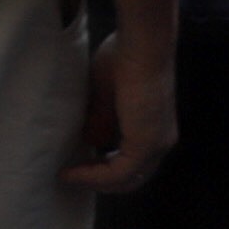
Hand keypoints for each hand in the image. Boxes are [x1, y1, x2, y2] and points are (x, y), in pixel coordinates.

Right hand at [61, 31, 177, 193]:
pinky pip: (118, 172)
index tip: (77, 164)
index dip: (105, 167)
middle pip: (131, 176)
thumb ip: (100, 119)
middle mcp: (160, 141)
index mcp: (153, 127)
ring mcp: (156, 144)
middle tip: (71, 177)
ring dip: (94, 182)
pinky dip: (94, 176)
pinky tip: (72, 173)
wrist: (141, 46)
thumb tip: (91, 143)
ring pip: (126, 179)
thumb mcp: (105, 93)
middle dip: (99, 181)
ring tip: (67, 176)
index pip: (132, 159)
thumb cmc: (123, 58)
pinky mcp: (145, 144)